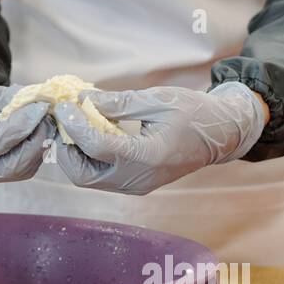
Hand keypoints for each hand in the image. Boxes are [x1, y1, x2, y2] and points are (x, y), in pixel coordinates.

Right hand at [0, 69, 51, 187]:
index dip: (25, 124)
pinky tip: (35, 131)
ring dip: (36, 147)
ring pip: (18, 170)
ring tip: (43, 121)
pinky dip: (29, 150)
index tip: (41, 107)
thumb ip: (6, 99)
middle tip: (47, 117)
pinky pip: (15, 168)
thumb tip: (39, 101)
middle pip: (11, 166)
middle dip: (35, 141)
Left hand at [53, 82, 266, 195]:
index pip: (98, 147)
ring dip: (74, 154)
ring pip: (89, 179)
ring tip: (72, 125)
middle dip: (66, 148)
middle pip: (84, 174)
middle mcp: (140, 178)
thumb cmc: (194, 112)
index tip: (63, 106)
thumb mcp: (157, 99)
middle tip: (62, 120)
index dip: (75, 126)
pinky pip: (101, 177)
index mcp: (149, 156)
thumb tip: (82, 99)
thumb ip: (118, 102)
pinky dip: (88, 158)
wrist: (221, 134)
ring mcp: (137, 185)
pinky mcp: (136, 184)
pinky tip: (88, 134)